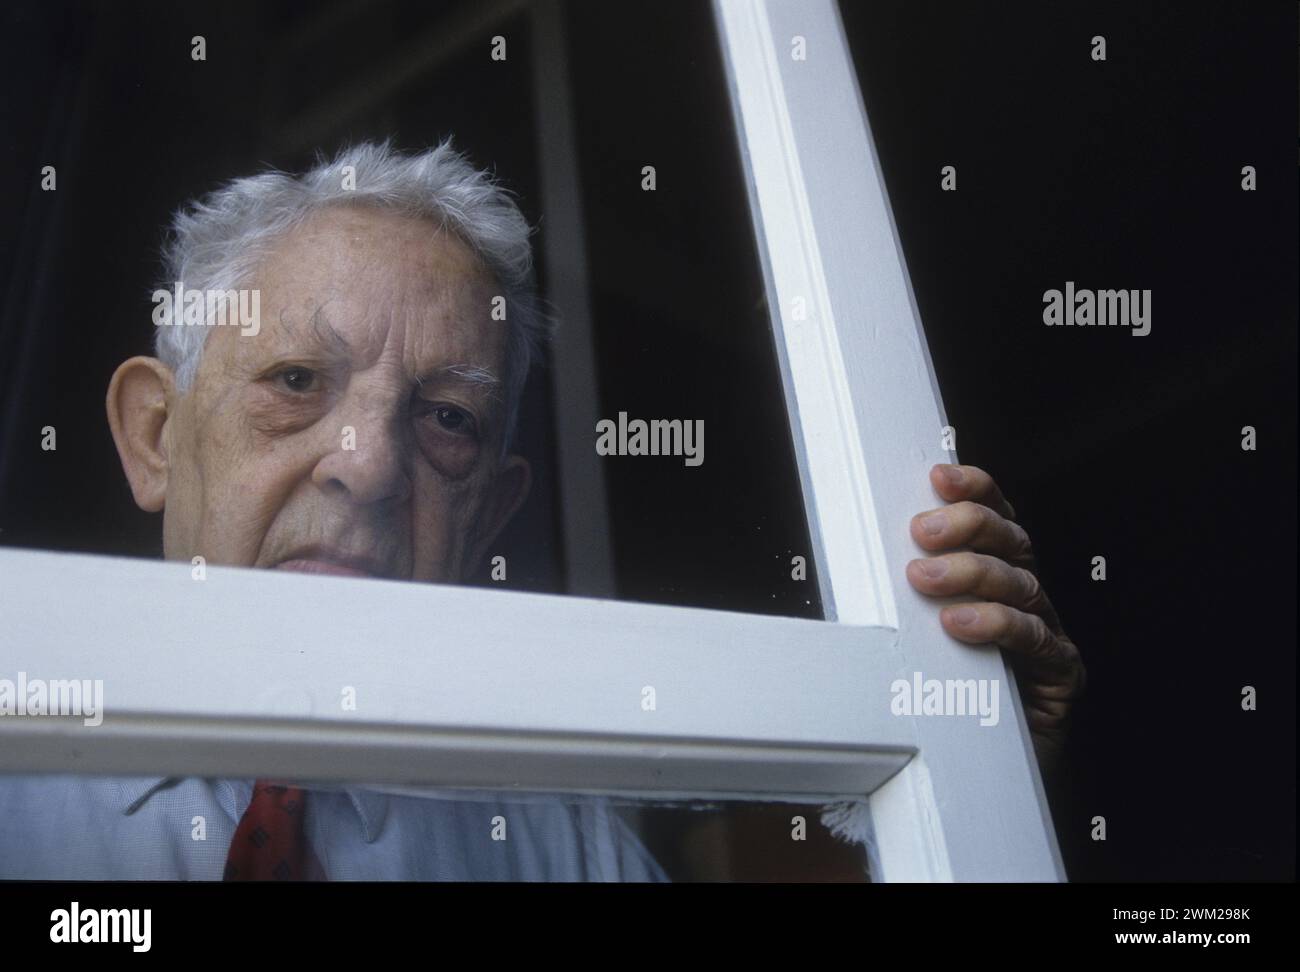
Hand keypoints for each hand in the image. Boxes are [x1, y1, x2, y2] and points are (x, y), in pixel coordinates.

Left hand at [904, 463, 1084, 773]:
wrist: (987, 766)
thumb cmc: (948, 693)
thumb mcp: (917, 633)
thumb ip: (905, 596)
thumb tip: (854, 558)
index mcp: (996, 574)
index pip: (995, 517)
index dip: (974, 490)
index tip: (940, 475)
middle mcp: (1025, 595)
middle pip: (1011, 541)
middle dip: (968, 526)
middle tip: (923, 530)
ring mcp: (1046, 632)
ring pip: (1020, 584)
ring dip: (971, 574)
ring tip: (925, 579)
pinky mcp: (1059, 673)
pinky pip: (1035, 639)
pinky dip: (996, 626)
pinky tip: (960, 624)